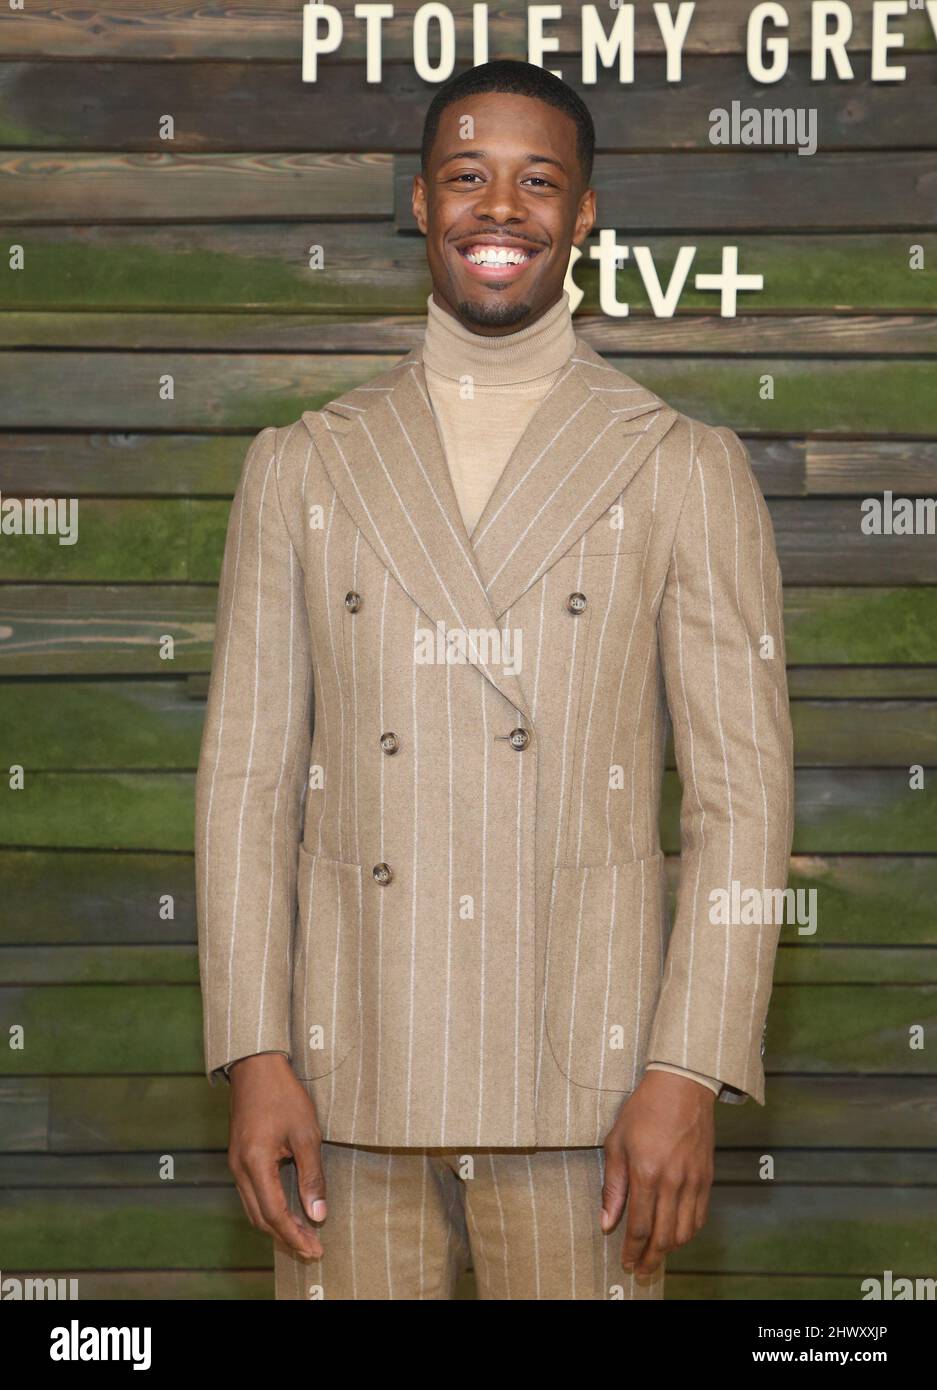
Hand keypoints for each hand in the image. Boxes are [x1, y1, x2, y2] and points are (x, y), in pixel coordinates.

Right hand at [227, 1053, 325, 1258]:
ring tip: (303, 1235)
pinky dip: (268, 1209)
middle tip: (312, 1249)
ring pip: (253, 1209)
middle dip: (286, 1238)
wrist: (256, 1066)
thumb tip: (318, 1214)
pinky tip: (287, 1210)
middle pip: (260, 1218)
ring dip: (276, 1226)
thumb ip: (312, 1176)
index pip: (274, 1215)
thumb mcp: (306, 1133)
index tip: (315, 1249)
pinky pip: (251, 1194)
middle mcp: (239, 1169)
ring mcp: (235, 1164)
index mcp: (255, 1164)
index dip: (295, 1236)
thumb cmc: (283, 1094)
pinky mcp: (238, 1157)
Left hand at [600, 1069, 714, 1275]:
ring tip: (656, 1257)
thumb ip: (613, 1186)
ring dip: (670, 1250)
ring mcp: (693, 1181)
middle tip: (640, 1270)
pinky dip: (688, 1233)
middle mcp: (672, 1182)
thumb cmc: (644, 1110)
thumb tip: (607, 1222)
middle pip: (664, 1237)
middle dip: (650, 1259)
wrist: (681, 1087)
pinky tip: (676, 1235)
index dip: (632, 1250)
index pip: (640, 1227)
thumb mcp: (617, 1142)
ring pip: (684, 1232)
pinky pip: (700, 1217)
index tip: (625, 1262)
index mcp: (646, 1173)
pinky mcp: (707, 1178)